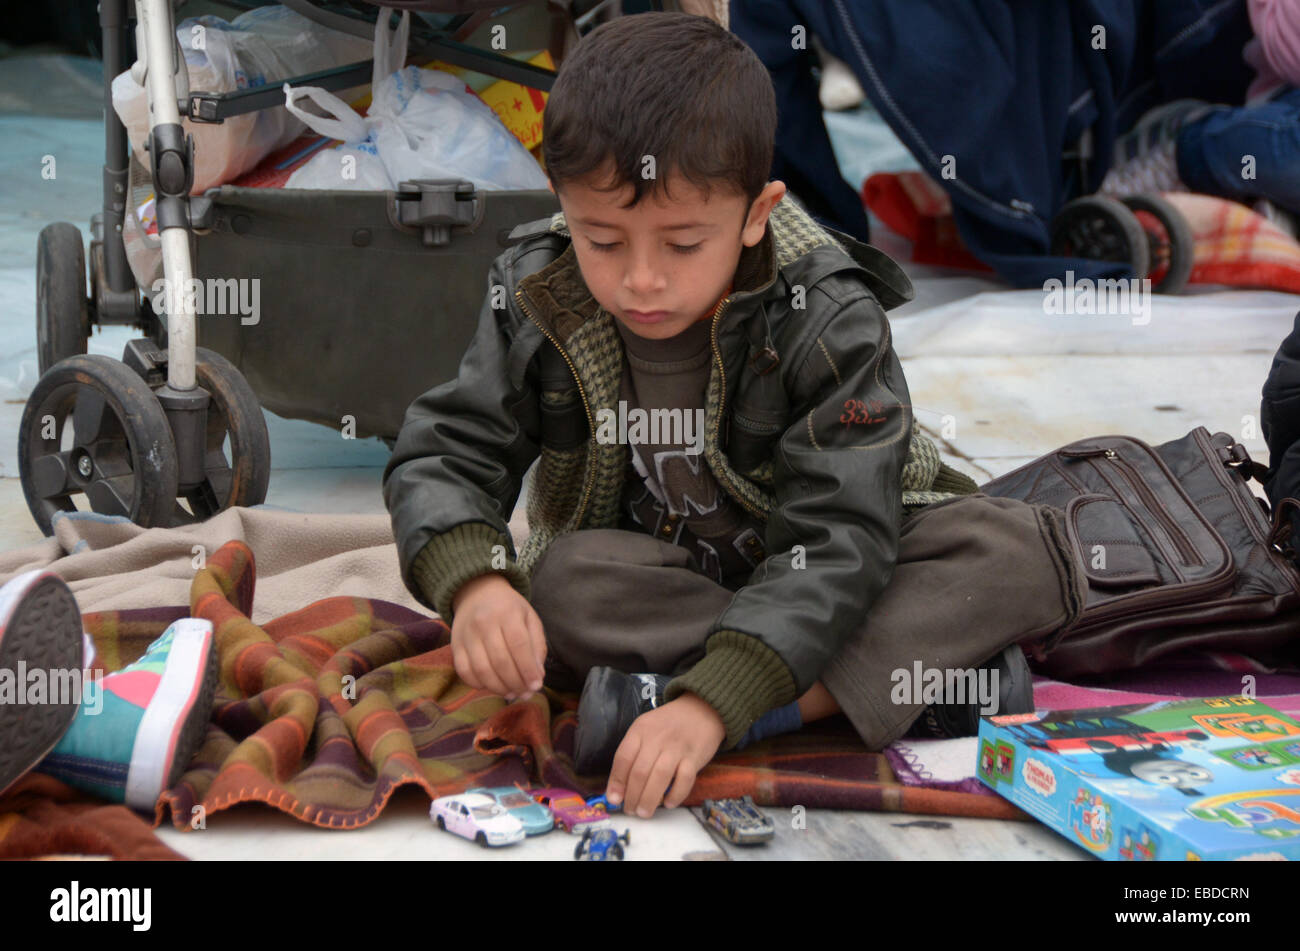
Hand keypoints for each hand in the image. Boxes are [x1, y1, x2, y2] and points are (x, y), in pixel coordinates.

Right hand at [449, 574, 546, 700]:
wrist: (477, 592)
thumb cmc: (509, 609)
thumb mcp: (529, 618)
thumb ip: (537, 646)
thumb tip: (537, 676)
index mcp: (507, 612)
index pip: (519, 645)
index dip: (528, 669)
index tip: (536, 686)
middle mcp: (484, 623)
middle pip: (500, 661)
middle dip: (516, 683)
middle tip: (526, 693)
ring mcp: (467, 635)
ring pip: (482, 670)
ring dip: (499, 688)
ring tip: (512, 693)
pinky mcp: (455, 645)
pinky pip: (464, 672)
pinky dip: (478, 684)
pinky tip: (492, 686)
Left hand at [606, 693, 724, 817]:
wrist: (701, 710)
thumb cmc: (668, 724)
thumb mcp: (645, 729)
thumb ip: (633, 753)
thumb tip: (618, 788)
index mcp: (640, 729)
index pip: (623, 758)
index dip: (616, 781)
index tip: (614, 799)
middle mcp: (657, 738)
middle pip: (640, 772)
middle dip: (632, 796)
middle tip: (630, 810)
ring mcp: (677, 747)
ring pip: (659, 777)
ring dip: (649, 800)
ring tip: (644, 813)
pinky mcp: (695, 757)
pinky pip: (685, 780)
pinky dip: (675, 795)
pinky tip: (668, 803)